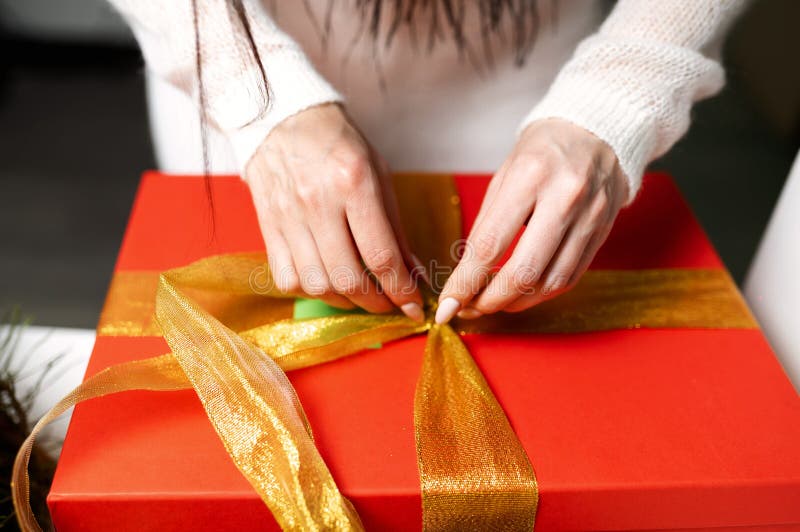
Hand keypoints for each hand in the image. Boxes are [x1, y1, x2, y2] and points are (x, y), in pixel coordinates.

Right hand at [244, 103, 423, 320]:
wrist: (281, 119)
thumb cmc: (338, 144)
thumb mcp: (378, 174)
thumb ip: (396, 228)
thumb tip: (414, 275)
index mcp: (353, 184)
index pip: (380, 255)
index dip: (401, 290)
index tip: (413, 307)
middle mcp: (318, 203)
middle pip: (347, 277)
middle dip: (375, 303)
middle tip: (389, 305)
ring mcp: (288, 217)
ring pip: (316, 285)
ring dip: (344, 301)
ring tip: (359, 295)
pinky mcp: (267, 227)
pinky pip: (287, 278)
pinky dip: (311, 291)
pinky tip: (326, 283)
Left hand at [435, 118, 628, 322]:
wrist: (598, 128)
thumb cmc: (543, 150)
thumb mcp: (504, 175)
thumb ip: (486, 223)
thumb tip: (467, 272)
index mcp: (530, 176)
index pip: (490, 244)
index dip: (465, 282)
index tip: (448, 304)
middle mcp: (564, 197)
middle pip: (524, 271)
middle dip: (490, 300)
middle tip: (469, 308)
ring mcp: (590, 216)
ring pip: (550, 282)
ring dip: (516, 303)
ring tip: (492, 304)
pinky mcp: (603, 231)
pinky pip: (571, 277)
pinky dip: (542, 293)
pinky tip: (522, 294)